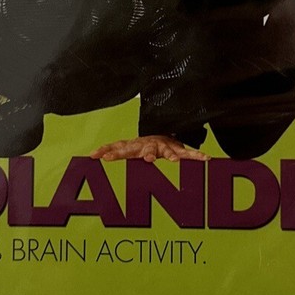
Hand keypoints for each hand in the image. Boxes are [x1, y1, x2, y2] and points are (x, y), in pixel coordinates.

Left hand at [89, 135, 208, 162]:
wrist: (162, 133)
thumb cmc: (141, 145)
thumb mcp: (125, 147)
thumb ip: (109, 150)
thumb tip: (89, 155)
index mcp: (136, 147)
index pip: (122, 149)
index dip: (114, 153)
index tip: (105, 158)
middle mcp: (151, 146)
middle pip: (148, 150)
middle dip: (148, 154)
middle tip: (148, 159)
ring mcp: (166, 147)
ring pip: (169, 151)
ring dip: (172, 155)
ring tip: (175, 161)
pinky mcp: (179, 150)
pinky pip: (189, 154)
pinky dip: (197, 157)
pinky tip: (206, 159)